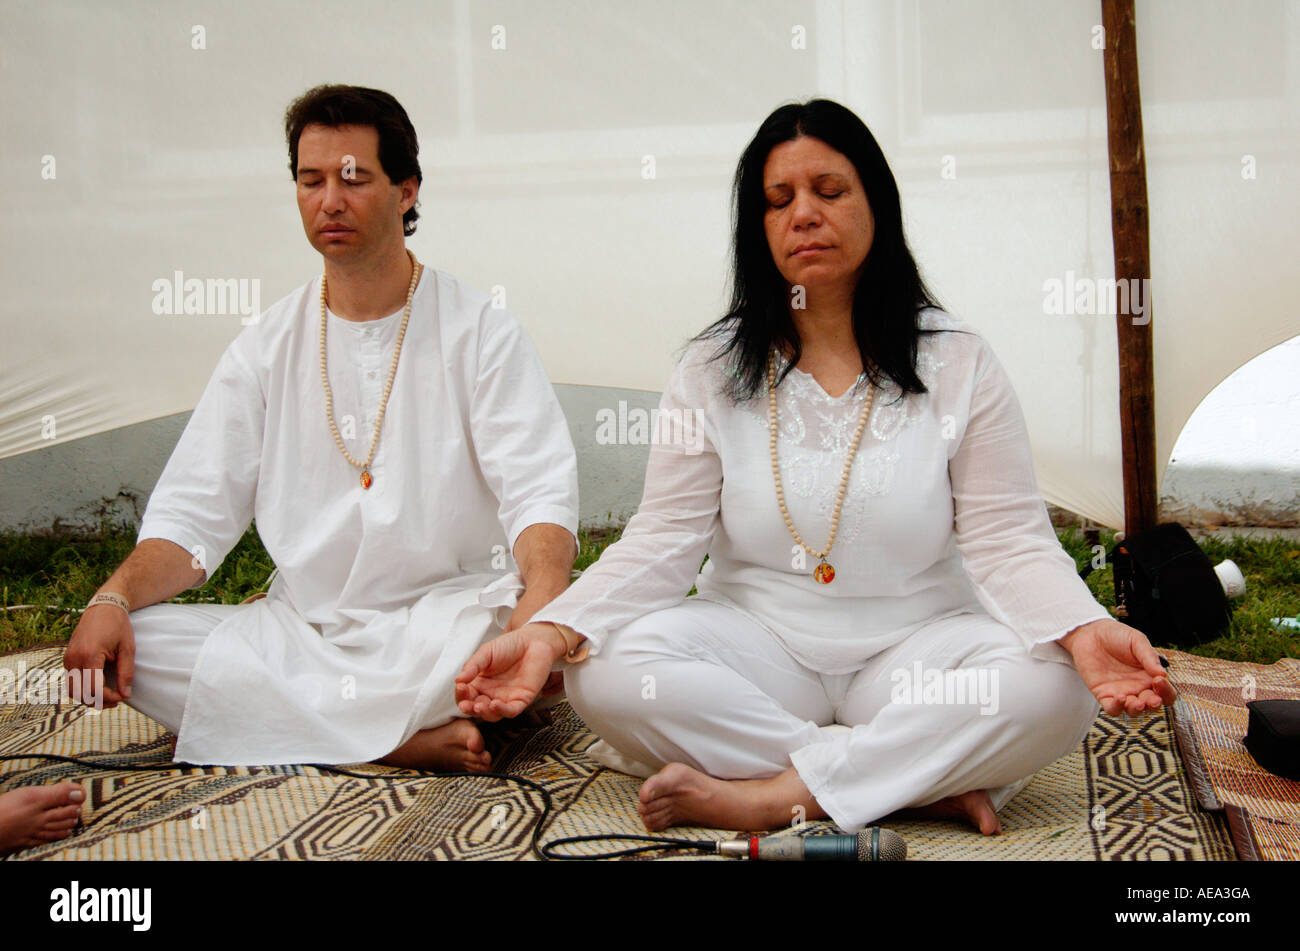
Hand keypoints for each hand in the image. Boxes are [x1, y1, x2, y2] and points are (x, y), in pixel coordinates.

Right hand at [64, 603, 135, 708]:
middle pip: (80, 693)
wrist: (103, 607)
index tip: (122, 697)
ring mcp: (68, 659)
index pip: (94, 689)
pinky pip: (72, 681)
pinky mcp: (67, 659)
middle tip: (117, 700)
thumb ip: (126, 673)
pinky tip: (100, 687)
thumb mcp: (127, 649)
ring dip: (89, 697)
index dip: (108, 697)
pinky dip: (83, 688)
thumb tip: (125, 694)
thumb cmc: (118, 626)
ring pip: (73, 690)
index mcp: (89, 655)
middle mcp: (74, 658)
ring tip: (109, 695)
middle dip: (98, 701)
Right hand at [455, 622, 567, 721]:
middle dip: (470, 708)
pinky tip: (494, 704)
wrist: (533, 640)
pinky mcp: (522, 699)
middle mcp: (492, 694)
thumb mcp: (486, 653)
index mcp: (480, 684)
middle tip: (466, 704)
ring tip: (478, 706)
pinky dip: (502, 711)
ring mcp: (507, 698)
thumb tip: (457, 680)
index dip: (461, 695)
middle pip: (477, 708)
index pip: (467, 696)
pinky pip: (511, 711)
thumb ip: (472, 666)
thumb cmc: (509, 645)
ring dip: (484, 713)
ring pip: (493, 714)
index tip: (460, 688)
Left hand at [1059, 618, 1176, 716]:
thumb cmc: (1116, 636)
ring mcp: (1122, 692)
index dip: (1166, 691)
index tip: (1159, 680)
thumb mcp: (1136, 641)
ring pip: (1134, 711)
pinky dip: (1117, 708)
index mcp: (1150, 676)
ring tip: (1137, 702)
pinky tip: (1120, 698)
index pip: (1165, 692)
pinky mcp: (1104, 695)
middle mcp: (1138, 687)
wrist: (1090, 632)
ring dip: (1137, 710)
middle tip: (1152, 699)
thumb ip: (1149, 657)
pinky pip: (1113, 709)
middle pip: (1152, 705)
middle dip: (1154, 704)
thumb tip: (1163, 674)